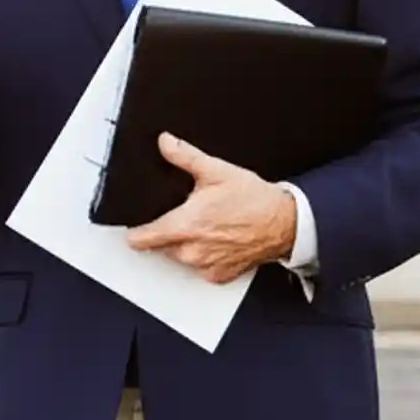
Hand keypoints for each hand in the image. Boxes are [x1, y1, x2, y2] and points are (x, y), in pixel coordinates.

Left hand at [127, 133, 297, 283]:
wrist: (283, 222)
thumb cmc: (254, 200)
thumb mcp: (217, 171)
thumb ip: (185, 157)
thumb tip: (165, 143)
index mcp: (185, 226)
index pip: (140, 239)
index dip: (136, 231)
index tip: (137, 225)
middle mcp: (191, 251)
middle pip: (160, 246)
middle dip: (168, 232)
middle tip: (187, 216)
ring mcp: (205, 266)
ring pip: (180, 257)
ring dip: (186, 245)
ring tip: (207, 227)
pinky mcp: (218, 276)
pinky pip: (200, 268)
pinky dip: (205, 256)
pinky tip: (218, 240)